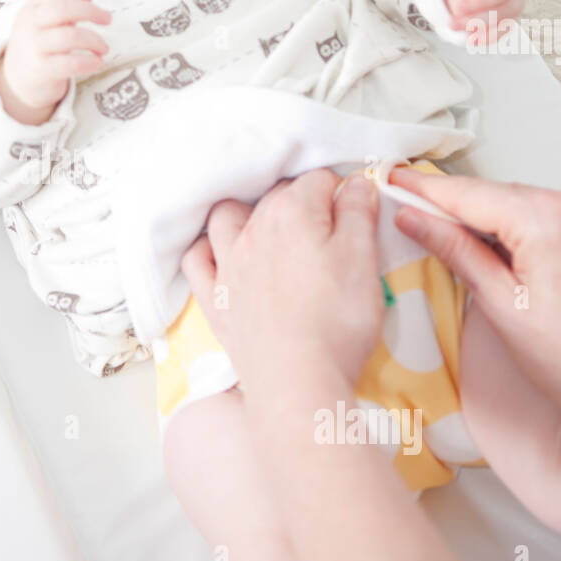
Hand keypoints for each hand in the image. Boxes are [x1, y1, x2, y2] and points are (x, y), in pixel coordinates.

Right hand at [0, 0, 110, 120]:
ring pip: (69, 37)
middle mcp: (30, 25)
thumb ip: (68, 6)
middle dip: (90, 11)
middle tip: (107, 19)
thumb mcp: (47, 22)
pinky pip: (70, 63)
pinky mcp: (40, 70)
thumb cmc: (38, 47)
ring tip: (104, 48)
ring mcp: (34, 47)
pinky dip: (89, 62)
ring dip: (94, 40)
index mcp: (33, 8)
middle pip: (63, 9)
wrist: (17, 81)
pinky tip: (97, 62)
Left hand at [180, 170, 384, 397]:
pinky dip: (206, 251)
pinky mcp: (216, 299)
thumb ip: (359, 215)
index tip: (355, 217)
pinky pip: (196, 260)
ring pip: (225, 217)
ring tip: (269, 231)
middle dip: (302, 202)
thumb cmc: (338, 321)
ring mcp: (228, 264)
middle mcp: (253, 230)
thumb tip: (356, 184)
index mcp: (293, 213)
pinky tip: (221, 256)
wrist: (297, 380)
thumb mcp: (364, 260)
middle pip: (277, 195)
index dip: (342, 195)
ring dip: (245, 214)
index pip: (319, 180)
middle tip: (329, 232)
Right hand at [388, 166, 560, 427]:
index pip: (468, 193)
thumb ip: (455, 252)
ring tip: (435, 225)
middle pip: (490, 192)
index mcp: (548, 221)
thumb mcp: (501, 306)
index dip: (423, 187)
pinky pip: (536, 210)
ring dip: (476, 212)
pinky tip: (482, 237)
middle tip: (402, 203)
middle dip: (446, 201)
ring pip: (512, 199)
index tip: (392, 179)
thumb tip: (413, 218)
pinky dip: (506, 221)